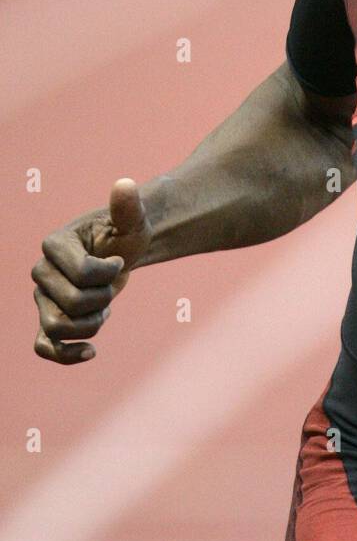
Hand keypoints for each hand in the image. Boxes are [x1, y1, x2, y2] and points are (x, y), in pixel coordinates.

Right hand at [32, 178, 151, 364]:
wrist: (122, 253)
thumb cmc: (126, 233)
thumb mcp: (132, 220)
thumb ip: (127, 206)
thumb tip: (125, 185)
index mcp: (54, 245)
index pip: (80, 274)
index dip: (108, 273)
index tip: (117, 261)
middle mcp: (41, 272)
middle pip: (70, 304)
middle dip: (103, 298)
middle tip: (113, 284)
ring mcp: (42, 298)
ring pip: (58, 328)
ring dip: (92, 324)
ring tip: (105, 307)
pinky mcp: (49, 320)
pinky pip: (44, 347)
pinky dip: (65, 354)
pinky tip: (92, 352)